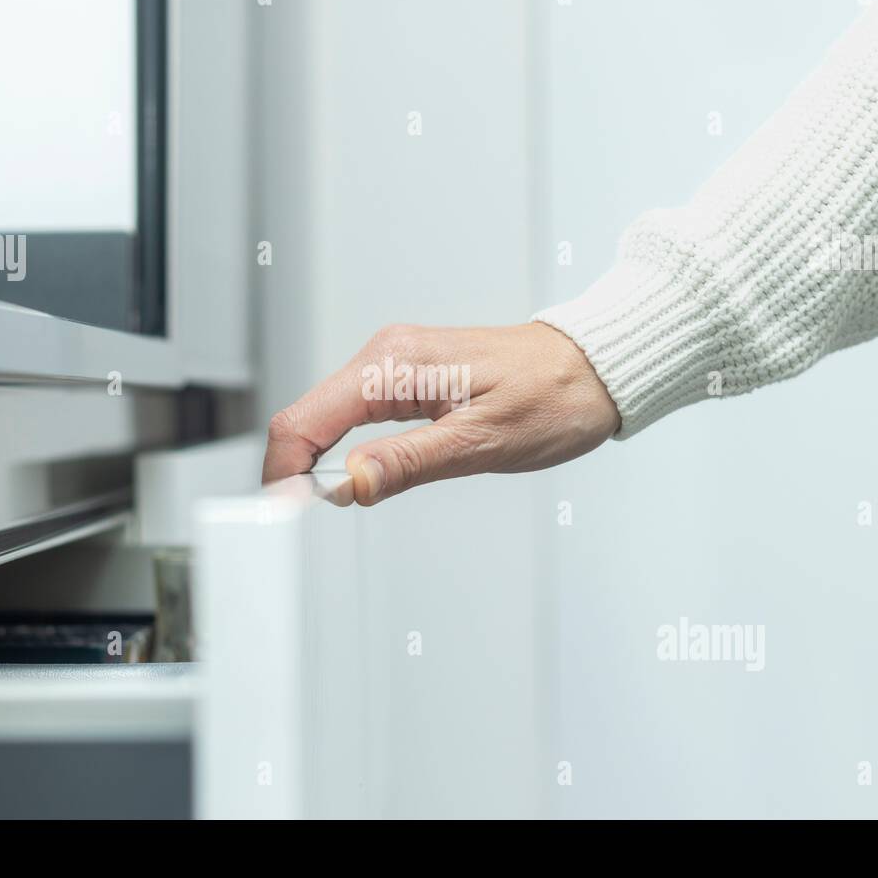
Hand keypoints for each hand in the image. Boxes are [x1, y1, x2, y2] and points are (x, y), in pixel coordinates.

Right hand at [261, 322, 620, 504]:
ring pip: (327, 419)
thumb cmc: (553, 396)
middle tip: (309, 520)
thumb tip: (349, 483)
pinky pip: (354, 416)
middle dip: (296, 471)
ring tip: (332, 505)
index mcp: (394, 365)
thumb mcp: (482, 441)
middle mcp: (386, 357)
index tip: (285, 515)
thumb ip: (408, 462)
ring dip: (319, 463)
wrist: (593, 369)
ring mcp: (394, 366)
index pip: (306, 419)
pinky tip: (359, 478)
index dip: (284, 472)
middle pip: (307, 418)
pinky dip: (345, 451)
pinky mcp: (407, 379)